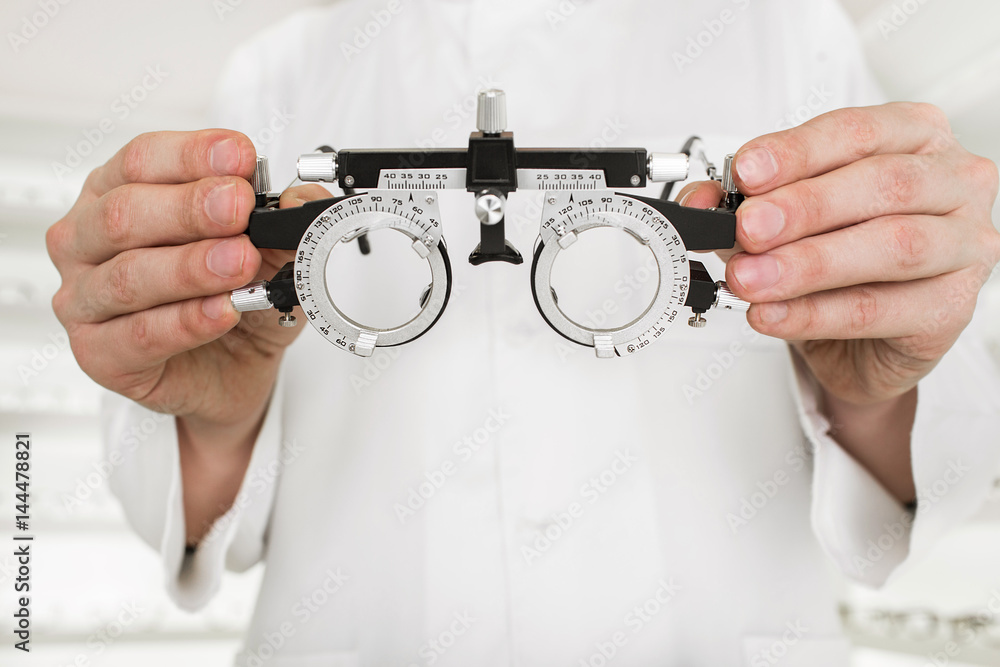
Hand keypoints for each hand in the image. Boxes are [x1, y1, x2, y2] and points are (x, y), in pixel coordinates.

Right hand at [46, 130, 330, 427]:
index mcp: (119, 193)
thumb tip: (299, 202)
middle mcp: (90, 241)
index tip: (240, 156)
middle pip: (125, 213)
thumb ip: (280, 226)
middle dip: (189, 207)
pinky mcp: (100, 354)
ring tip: (240, 261)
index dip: (191, 154)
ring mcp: (86, 298)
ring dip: (191, 267)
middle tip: (239, 207)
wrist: (235, 369)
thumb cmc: (234, 297)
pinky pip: (141, 335)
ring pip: (130, 276)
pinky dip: (187, 321)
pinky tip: (224, 311)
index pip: (142, 160)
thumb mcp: (269, 254)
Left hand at [680, 104, 999, 405]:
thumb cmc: (840, 258)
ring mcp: (963, 245)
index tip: (746, 172)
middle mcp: (950, 183)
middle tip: (749, 228)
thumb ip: (743, 202)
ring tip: (751, 278)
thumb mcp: (786, 218)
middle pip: (883, 184)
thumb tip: (701, 201)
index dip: (797, 152)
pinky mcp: (951, 308)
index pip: (856, 131)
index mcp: (913, 138)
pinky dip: (815, 313)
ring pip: (892, 246)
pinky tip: (773, 314)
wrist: (863, 340)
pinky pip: (880, 309)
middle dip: (805, 207)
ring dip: (809, 263)